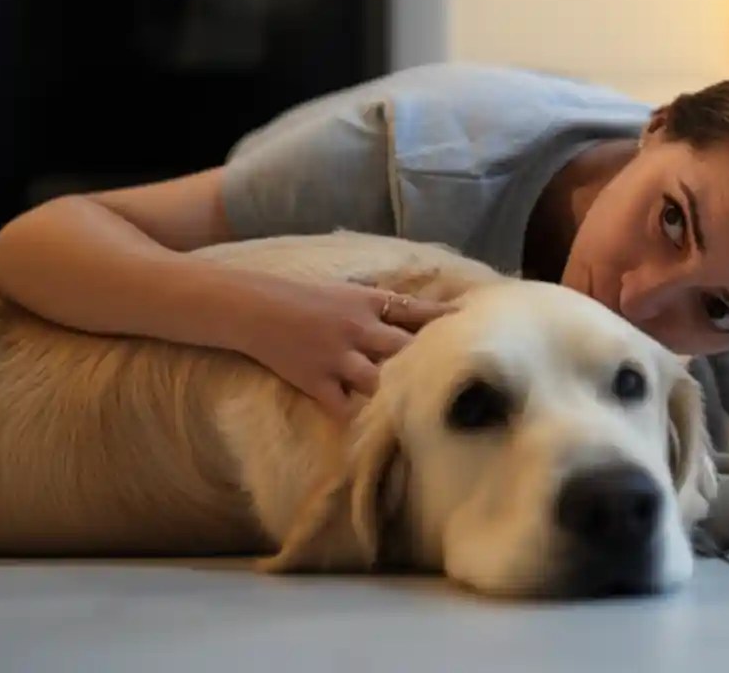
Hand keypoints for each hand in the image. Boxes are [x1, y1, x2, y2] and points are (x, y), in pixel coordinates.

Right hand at [239, 276, 454, 421]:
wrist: (252, 307)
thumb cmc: (302, 297)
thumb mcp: (347, 292)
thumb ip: (382, 306)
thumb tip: (422, 315)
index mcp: (368, 302)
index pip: (416, 310)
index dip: (447, 320)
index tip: (476, 328)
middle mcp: (358, 328)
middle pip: (404, 348)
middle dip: (430, 363)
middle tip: (460, 379)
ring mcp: (337, 356)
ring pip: (378, 380)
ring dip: (399, 395)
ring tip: (429, 414)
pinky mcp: (315, 380)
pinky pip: (342, 406)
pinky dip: (358, 420)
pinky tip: (379, 436)